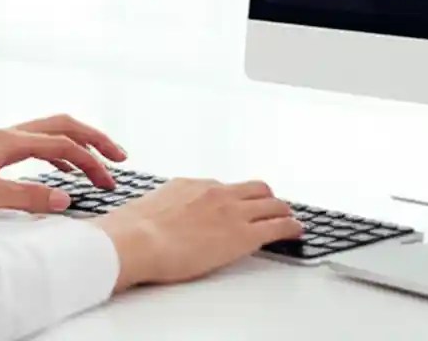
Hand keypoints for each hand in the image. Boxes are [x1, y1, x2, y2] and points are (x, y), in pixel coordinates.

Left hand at [0, 114, 126, 216]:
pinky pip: (37, 144)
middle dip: (94, 140)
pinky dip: (57, 153)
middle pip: (64, 126)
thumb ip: (28, 196)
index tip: (109, 178)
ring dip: (78, 146)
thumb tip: (66, 197)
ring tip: (96, 165)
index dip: (91, 160)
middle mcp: (9, 135)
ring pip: (51, 133)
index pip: (64, 144)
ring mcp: (1, 141)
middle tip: (119, 156)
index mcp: (10, 141)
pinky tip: (60, 171)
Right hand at [89, 178, 302, 291]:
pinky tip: (296, 231)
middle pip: (255, 188)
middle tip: (273, 206)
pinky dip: (290, 227)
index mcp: (192, 185)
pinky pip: (277, 226)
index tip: (239, 203)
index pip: (224, 188)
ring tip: (289, 218)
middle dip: (266, 197)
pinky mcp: (243, 234)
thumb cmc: (131, 230)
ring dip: (282, 210)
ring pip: (271, 203)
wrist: (135, 240)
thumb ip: (163, 209)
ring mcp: (232, 211)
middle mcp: (216, 193)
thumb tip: (155, 217)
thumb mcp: (149, 208)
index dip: (236, 197)